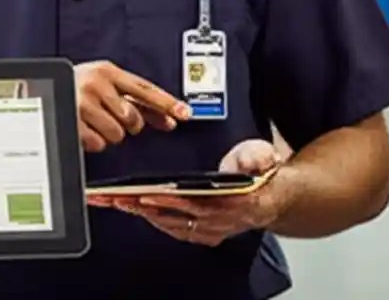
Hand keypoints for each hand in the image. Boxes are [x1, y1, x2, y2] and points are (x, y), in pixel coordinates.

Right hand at [75, 60, 192, 151]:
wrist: (41, 88)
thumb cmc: (76, 88)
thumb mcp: (105, 86)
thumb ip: (136, 101)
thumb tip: (169, 119)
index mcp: (107, 71)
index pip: (144, 89)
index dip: (167, 103)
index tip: (185, 113)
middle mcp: (95, 84)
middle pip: (133, 118)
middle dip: (128, 124)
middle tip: (112, 117)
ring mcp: (82, 102)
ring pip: (117, 134)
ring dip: (109, 134)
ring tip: (95, 122)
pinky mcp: (72, 121)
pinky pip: (98, 143)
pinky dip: (94, 142)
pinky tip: (85, 129)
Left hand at [109, 139, 289, 246]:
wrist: (273, 196)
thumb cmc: (260, 172)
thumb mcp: (263, 155)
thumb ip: (256, 156)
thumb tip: (249, 162)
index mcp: (235, 202)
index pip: (197, 205)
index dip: (169, 201)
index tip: (145, 194)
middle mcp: (221, 221)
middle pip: (176, 216)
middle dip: (143, 207)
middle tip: (116, 198)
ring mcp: (211, 229)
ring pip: (171, 225)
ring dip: (142, 214)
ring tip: (115, 201)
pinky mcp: (203, 232)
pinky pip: (173, 229)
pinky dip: (153, 219)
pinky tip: (134, 208)